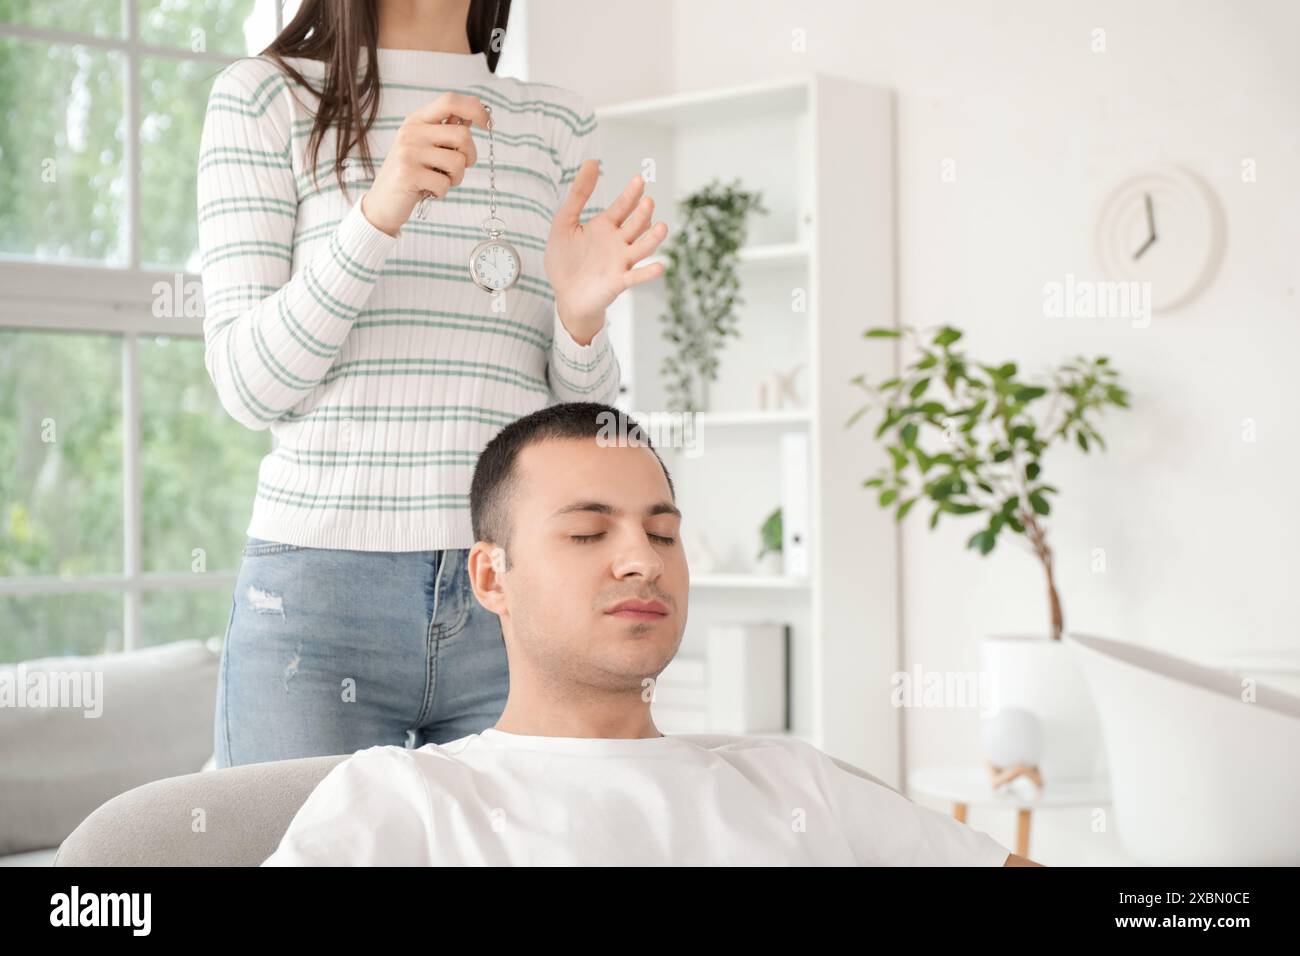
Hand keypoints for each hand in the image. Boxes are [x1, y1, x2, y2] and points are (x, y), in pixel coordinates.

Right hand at [360, 92, 490, 236]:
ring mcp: (408, 152)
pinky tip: (428, 190)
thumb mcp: (426, 147)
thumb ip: (447, 131)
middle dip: (470, 156)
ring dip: (456, 178)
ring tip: (439, 180)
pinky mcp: (408, 174)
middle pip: (462, 135)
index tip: (487, 123)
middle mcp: (411, 131)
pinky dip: (442, 192)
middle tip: (458, 169)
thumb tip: (473, 114)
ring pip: (458, 161)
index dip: (474, 109)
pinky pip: (444, 183)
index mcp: (417, 120)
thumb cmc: (411, 174)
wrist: (383, 202)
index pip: (450, 101)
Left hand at [544, 164, 668, 342]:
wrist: (564, 295)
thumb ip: (578, 194)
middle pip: (635, 224)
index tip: (639, 180)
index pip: (622, 206)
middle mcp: (618, 242)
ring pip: (642, 248)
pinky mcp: (619, 282)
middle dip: (642, 213)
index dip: (630, 194)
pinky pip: (636, 277)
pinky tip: (659, 266)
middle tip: (647, 201)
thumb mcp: (564, 222)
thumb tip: (592, 162)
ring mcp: (621, 262)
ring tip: (661, 227)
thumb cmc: (565, 260)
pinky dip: (648, 273)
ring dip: (652, 239)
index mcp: (605, 226)